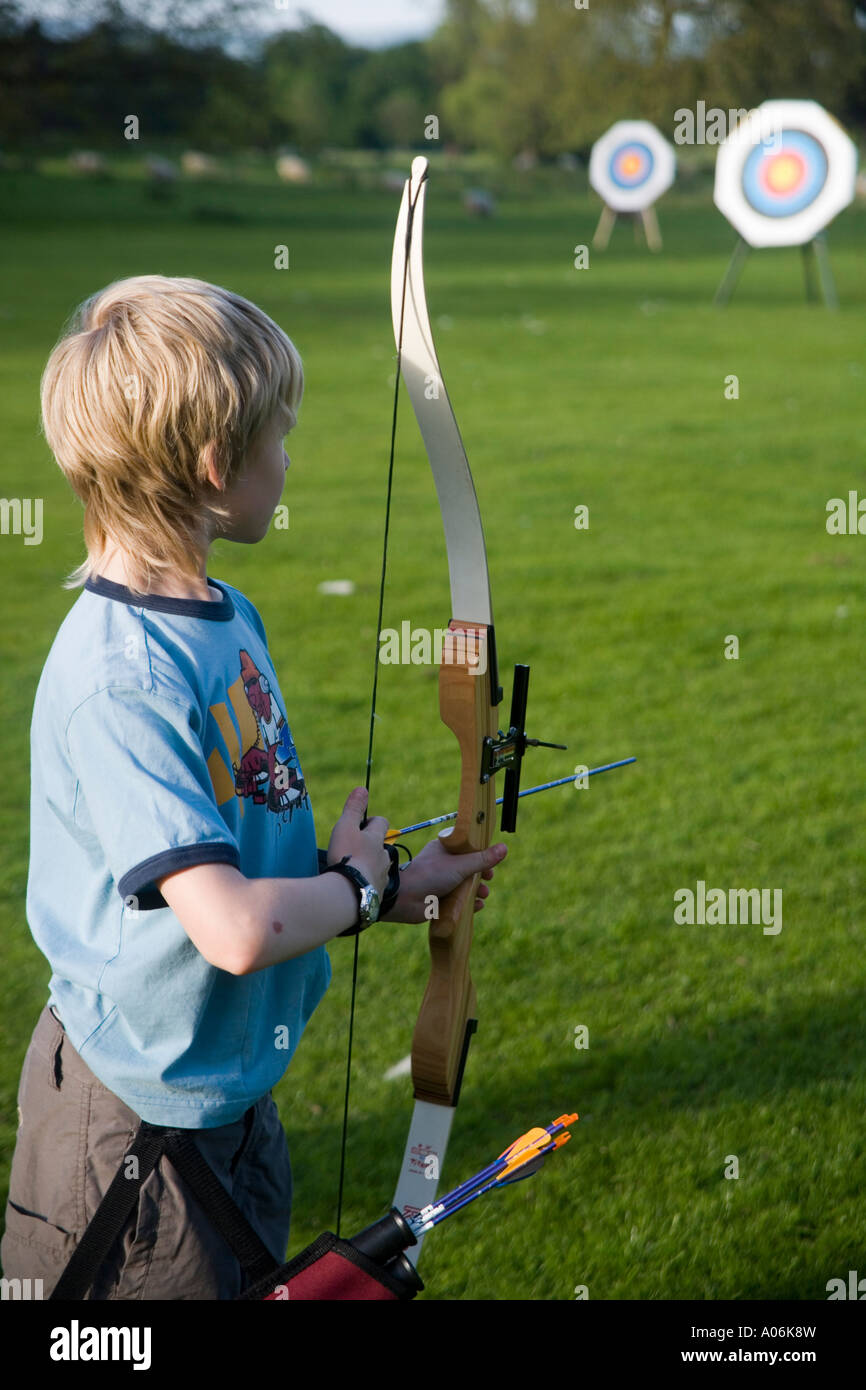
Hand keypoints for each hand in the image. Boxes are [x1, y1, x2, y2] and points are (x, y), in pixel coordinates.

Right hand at [327, 788, 392, 896]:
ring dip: (371, 865)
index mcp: (376, 839)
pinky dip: (367, 883)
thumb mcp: (345, 827)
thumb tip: (362, 788)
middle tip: (354, 849)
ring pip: (380, 866)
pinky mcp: (377, 894)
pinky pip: (374, 885)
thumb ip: (353, 808)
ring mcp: (382, 876)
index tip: (360, 824)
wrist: (349, 893)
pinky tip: (355, 886)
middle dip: (371, 846)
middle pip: (382, 846)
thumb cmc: (346, 856)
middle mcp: (383, 857)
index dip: (371, 821)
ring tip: (355, 870)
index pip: (381, 822)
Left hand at [381, 833, 506, 923]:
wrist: (404, 898)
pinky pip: (458, 901)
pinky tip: (477, 906)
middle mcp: (443, 864)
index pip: (468, 848)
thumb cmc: (430, 874)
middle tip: (488, 878)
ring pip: (465, 886)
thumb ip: (482, 859)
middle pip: (469, 868)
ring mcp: (441, 882)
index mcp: (445, 849)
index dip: (481, 854)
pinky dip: (468, 903)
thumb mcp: (460, 865)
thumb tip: (504, 848)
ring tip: (483, 895)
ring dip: (477, 890)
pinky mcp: (439, 899)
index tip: (491, 862)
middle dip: (481, 875)